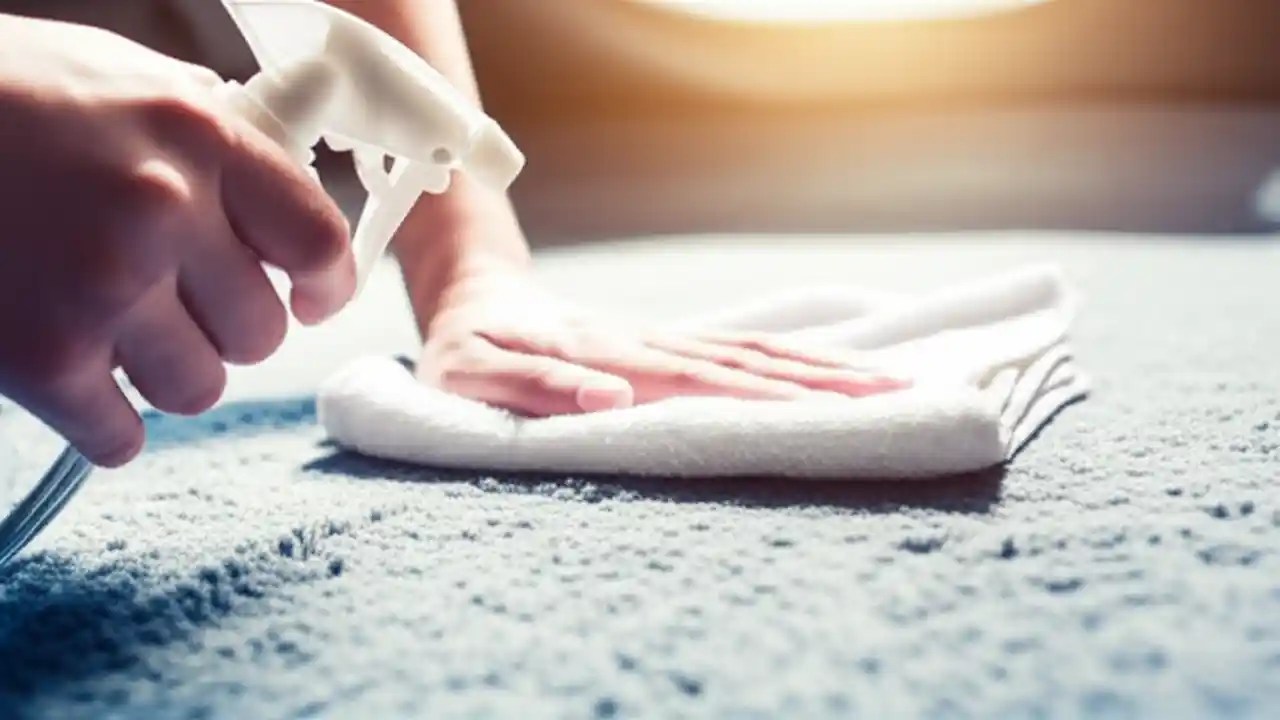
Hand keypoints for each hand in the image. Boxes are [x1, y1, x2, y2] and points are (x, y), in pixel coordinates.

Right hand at [0, 16, 352, 465]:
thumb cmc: (4, 95)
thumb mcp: (127, 84)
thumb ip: (210, 143)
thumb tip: (276, 203)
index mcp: (200, 138)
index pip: (317, 241)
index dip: (325, 285)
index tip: (311, 299)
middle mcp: (162, 212)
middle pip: (260, 332)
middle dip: (228, 327)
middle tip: (180, 303)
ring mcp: (101, 288)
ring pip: (200, 388)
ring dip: (170, 374)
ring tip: (122, 333)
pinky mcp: (39, 356)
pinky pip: (119, 438)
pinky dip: (108, 426)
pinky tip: (85, 388)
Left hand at [418, 269, 906, 416]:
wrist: (473, 299)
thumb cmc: (465, 353)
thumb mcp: (470, 376)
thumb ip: (532, 388)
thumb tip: (610, 397)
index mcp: (610, 358)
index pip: (705, 381)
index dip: (772, 397)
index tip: (838, 411)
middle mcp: (648, 346)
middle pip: (750, 364)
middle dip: (825, 383)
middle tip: (903, 397)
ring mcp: (662, 342)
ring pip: (753, 352)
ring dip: (820, 368)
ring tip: (890, 382)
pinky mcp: (665, 346)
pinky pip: (737, 351)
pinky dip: (788, 360)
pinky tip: (826, 370)